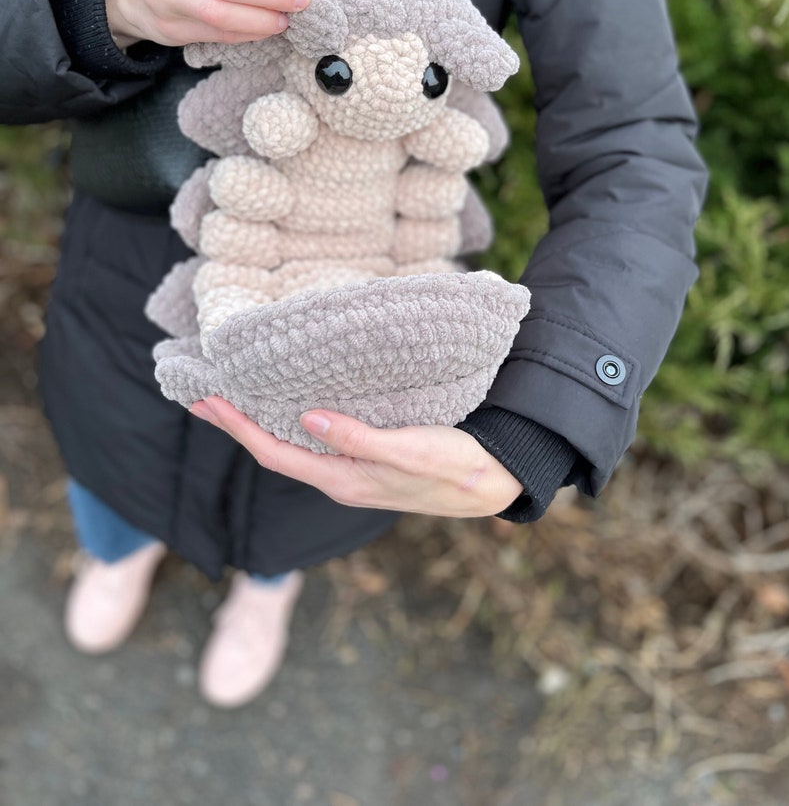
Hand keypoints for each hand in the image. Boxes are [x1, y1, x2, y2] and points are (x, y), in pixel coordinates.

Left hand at [189, 398, 523, 517]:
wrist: (492, 484)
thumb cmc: (455, 466)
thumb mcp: (411, 450)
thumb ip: (360, 439)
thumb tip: (307, 419)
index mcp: (343, 479)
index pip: (274, 453)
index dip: (239, 428)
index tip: (209, 401)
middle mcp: (339, 480)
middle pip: (274, 451)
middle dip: (237, 425)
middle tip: (203, 397)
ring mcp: (351, 474)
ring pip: (293, 447)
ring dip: (260, 424)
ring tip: (236, 398)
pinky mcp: (366, 461)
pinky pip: (315, 443)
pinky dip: (290, 423)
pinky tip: (290, 406)